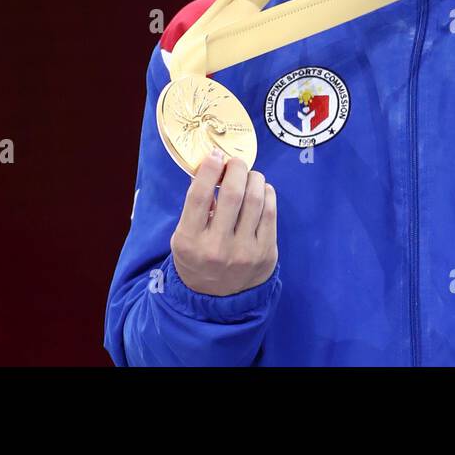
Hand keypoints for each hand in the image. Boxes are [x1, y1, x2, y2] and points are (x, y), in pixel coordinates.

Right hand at [170, 148, 277, 296]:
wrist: (217, 299)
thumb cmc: (198, 257)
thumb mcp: (183, 236)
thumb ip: (195, 206)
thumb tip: (215, 168)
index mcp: (190, 241)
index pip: (199, 196)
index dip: (209, 170)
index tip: (215, 155)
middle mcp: (217, 248)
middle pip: (233, 193)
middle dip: (236, 168)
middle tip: (235, 162)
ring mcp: (245, 252)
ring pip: (256, 199)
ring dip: (254, 178)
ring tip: (248, 175)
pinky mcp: (266, 253)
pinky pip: (271, 212)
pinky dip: (267, 193)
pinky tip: (261, 189)